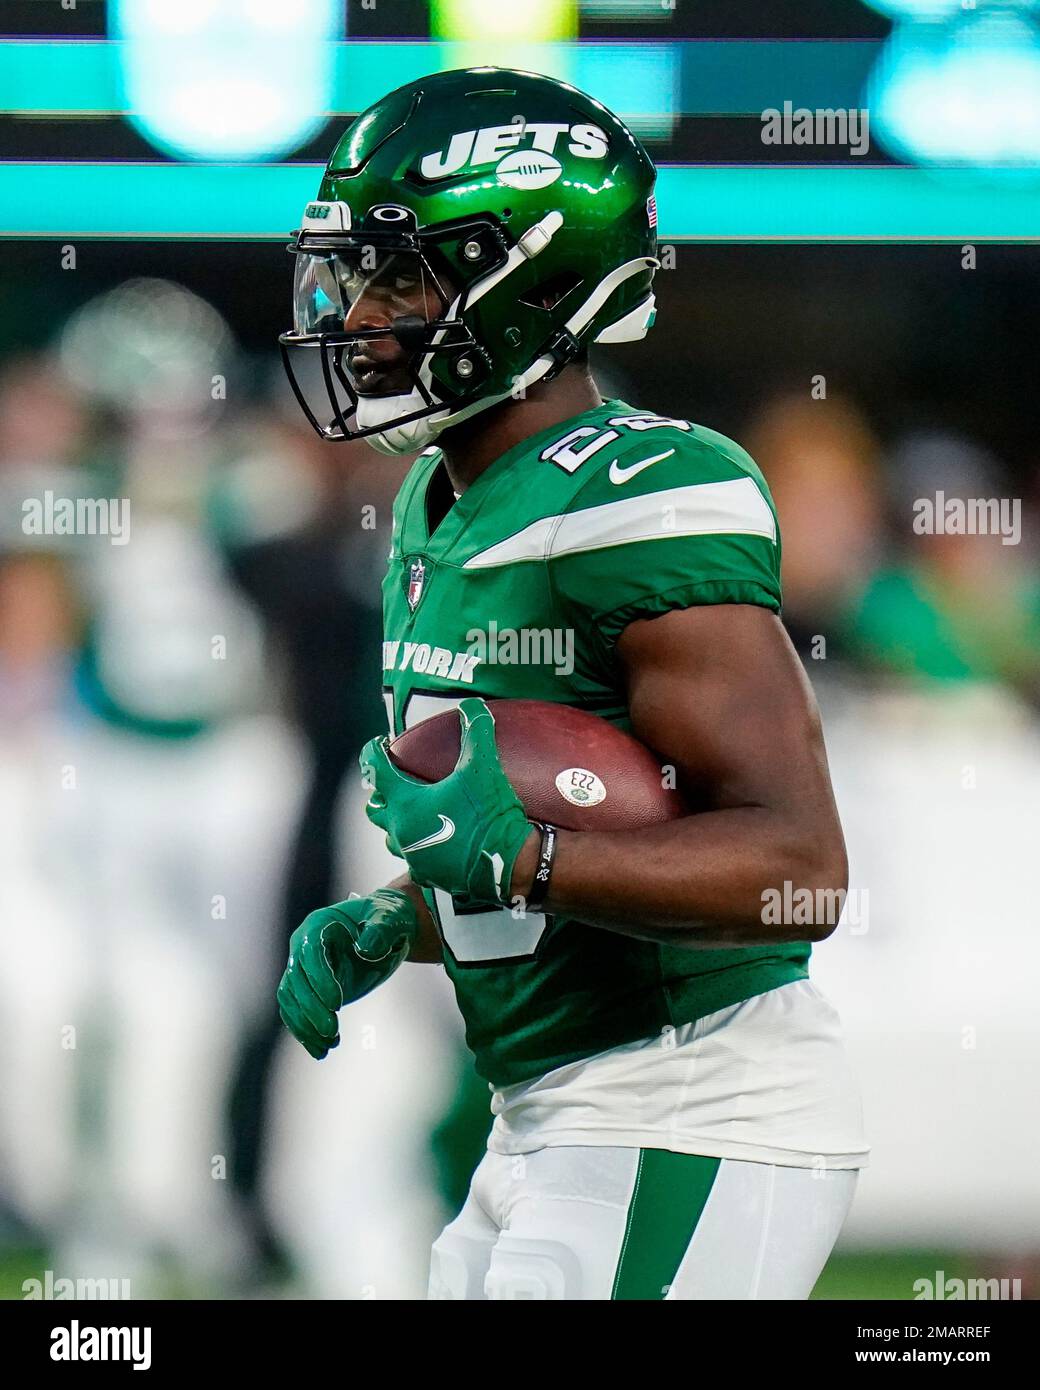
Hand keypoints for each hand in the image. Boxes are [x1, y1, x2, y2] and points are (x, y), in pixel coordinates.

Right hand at [277, 888, 418, 1059]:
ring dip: (304, 1026)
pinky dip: (306, 1033)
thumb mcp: (390, 918)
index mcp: (318, 926)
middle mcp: (303, 947)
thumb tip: (365, 948)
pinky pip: (297, 1013)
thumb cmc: (388, 919)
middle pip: (296, 981)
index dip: (319, 979)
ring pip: (291, 1001)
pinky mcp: (310, 990)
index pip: (309, 954)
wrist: (386, 930)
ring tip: (327, 1046)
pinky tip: (323, 1049)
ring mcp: (304, 969)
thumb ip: (380, 930)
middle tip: (331, 1031)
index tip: (337, 1003)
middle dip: (311, 1009)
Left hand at [360, 697, 531, 905]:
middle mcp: (402, 832)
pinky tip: (434, 839)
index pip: (376, 771)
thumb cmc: (488, 815)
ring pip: (391, 837)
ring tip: (411, 811)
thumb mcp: (483, 768)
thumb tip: (473, 705)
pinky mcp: (429, 875)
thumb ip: (476, 732)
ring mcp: (414, 857)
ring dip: (396, 822)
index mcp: (406, 803)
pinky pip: (414, 859)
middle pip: (376, 810)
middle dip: (380, 794)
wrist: (507, 863)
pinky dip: (418, 846)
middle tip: (393, 781)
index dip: (373, 752)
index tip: (377, 743)